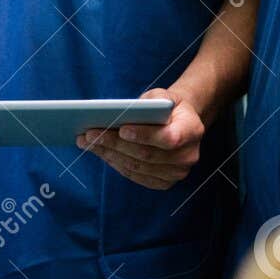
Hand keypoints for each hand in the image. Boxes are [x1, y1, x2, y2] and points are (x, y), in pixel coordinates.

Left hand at [77, 89, 204, 189]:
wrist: (181, 123)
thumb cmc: (168, 106)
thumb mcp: (163, 95)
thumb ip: (149, 102)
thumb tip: (121, 114)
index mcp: (192, 130)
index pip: (168, 138)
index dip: (144, 135)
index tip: (122, 130)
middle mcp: (188, 156)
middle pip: (147, 154)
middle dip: (115, 144)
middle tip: (90, 133)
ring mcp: (176, 173)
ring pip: (137, 166)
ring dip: (109, 154)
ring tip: (87, 141)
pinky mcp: (164, 183)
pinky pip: (135, 175)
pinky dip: (115, 163)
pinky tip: (100, 152)